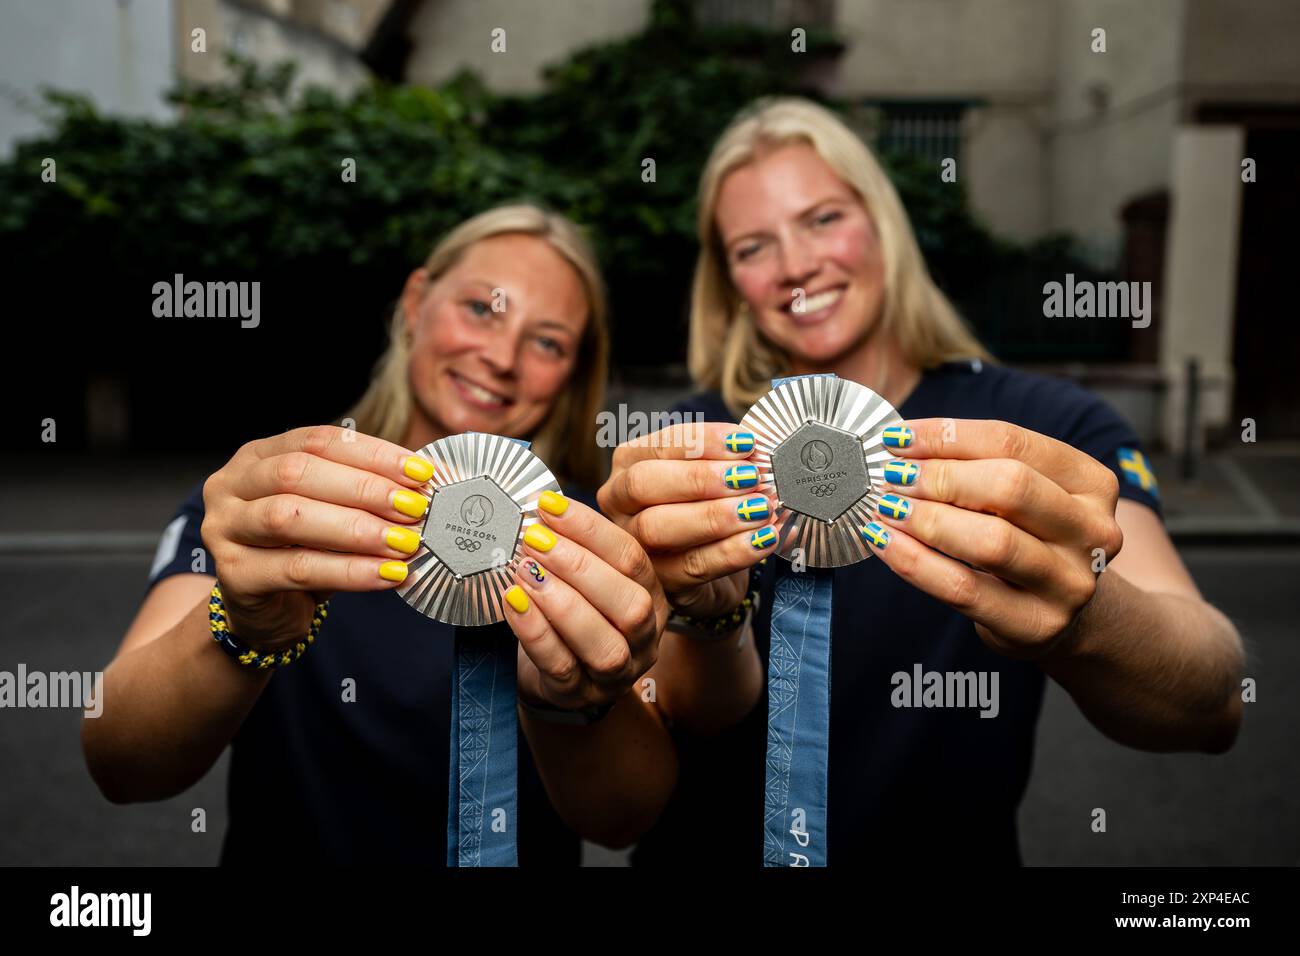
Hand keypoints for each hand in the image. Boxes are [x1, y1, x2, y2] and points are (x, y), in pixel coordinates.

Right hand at [200, 425, 435, 651]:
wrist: (266, 611)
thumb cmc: (304, 550)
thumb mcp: (335, 513)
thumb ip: (369, 493)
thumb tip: (431, 484)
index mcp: (259, 455)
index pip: (320, 441)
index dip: (374, 454)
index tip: (422, 473)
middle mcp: (232, 484)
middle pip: (298, 473)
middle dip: (365, 489)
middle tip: (414, 508)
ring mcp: (225, 528)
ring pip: (290, 518)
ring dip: (356, 529)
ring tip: (404, 542)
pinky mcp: (233, 574)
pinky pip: (297, 568)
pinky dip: (349, 571)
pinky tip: (387, 574)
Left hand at [503, 493, 668, 711]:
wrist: (556, 678)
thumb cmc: (573, 614)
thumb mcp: (587, 579)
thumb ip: (576, 548)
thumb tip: (541, 506)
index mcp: (653, 597)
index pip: (632, 559)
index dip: (590, 529)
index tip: (549, 505)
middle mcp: (644, 638)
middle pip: (629, 604)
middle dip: (579, 566)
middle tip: (535, 538)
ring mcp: (617, 674)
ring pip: (603, 644)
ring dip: (561, 602)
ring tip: (524, 570)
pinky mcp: (580, 696)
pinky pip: (562, 668)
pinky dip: (536, 633)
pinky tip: (513, 603)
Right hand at [597, 423, 777, 618]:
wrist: (715, 577)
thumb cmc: (710, 513)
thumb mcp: (713, 481)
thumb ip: (728, 464)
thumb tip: (760, 454)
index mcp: (630, 463)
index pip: (659, 444)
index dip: (703, 442)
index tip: (745, 443)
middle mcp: (619, 502)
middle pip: (643, 483)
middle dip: (700, 478)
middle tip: (749, 478)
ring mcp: (632, 544)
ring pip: (657, 527)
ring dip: (713, 516)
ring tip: (759, 510)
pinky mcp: (656, 583)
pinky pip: (689, 565)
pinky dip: (731, 551)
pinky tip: (762, 539)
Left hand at [862, 419, 1123, 660]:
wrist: (1060, 614)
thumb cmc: (1027, 539)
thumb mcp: (1021, 496)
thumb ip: (975, 466)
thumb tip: (901, 445)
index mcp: (1091, 482)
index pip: (1013, 443)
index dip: (947, 436)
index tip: (897, 437)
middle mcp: (1092, 530)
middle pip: (1009, 487)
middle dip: (939, 477)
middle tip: (892, 477)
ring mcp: (1070, 583)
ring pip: (990, 542)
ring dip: (926, 520)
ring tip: (886, 508)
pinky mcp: (1036, 624)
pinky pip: (963, 589)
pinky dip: (914, 562)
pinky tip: (884, 542)